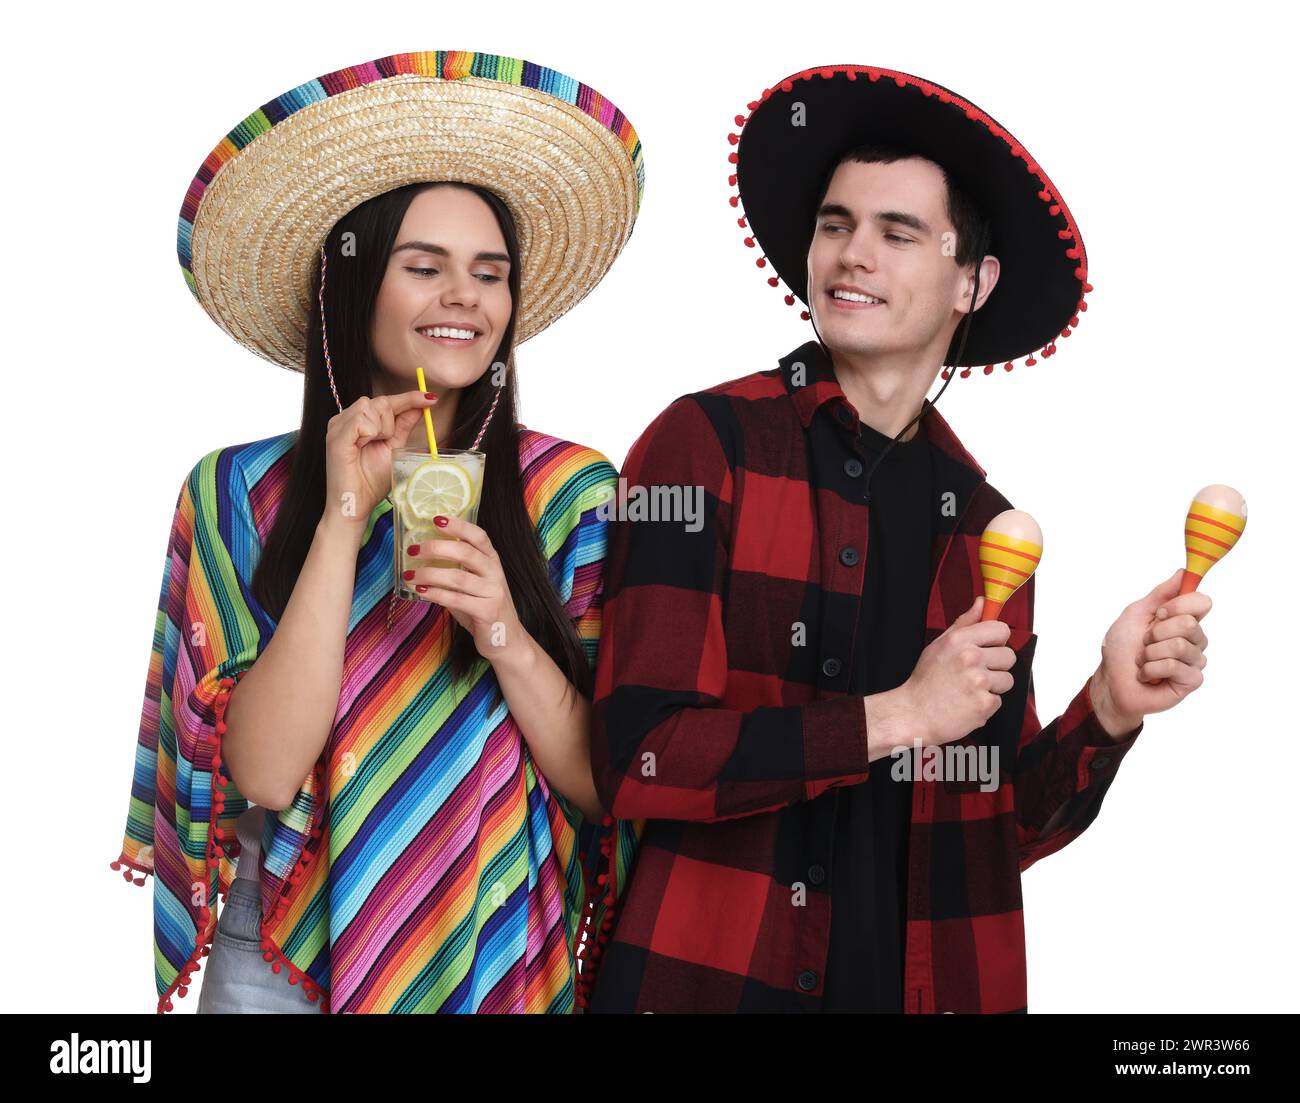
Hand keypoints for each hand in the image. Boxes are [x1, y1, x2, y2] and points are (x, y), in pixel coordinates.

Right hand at [322, 390, 438, 527]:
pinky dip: (369, 434)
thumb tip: (421, 406)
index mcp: (358, 421)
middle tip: (383, 443)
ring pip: (370, 407)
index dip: (409, 398)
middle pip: (380, 401)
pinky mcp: (335, 436)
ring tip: (370, 448)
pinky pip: (361, 421)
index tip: (432, 397)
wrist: (356, 504)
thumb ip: (404, 425)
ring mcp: (337, 426)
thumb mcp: (394, 447)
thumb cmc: (371, 480)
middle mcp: (345, 420)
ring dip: (381, 429)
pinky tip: (362, 448)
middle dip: (391, 422)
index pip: (385, 400)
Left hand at [404, 514, 524, 661]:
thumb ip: (456, 569)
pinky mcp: (487, 612)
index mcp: (492, 561)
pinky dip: (435, 594)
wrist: (507, 640)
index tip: (436, 519)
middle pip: (466, 552)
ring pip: (458, 577)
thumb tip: (423, 556)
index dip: (458, 526)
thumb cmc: (483, 608)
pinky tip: (421, 592)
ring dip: (430, 574)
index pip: (478, 536)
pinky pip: (456, 599)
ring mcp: (493, 592)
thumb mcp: (473, 584)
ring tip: (410, 574)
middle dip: (436, 548)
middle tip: (413, 550)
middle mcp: (495, 573)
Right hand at [897, 595, 1016, 747]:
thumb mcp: (940, 644)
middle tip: (974, 673)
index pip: (1002, 630)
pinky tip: (967, 703)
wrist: (913, 713)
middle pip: (1009, 656)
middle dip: (995, 665)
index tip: (987, 648)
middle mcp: (971, 658)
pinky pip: (998, 700)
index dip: (996, 640)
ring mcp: (978, 682)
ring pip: (1007, 680)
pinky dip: (985, 704)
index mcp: (960, 640)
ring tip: (970, 689)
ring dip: (992, 686)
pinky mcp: (984, 705)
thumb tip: (982, 603)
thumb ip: (964, 623)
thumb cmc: (926, 680)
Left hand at [1090, 568, 1209, 732]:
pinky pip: (1174, 666)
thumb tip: (1182, 572)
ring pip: (1180, 646)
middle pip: (1190, 624)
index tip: (1160, 613)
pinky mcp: (1191, 681)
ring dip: (1150, 653)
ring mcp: (1194, 661)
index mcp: (1183, 620)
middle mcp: (1194, 639)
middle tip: (1145, 642)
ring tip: (1144, 660)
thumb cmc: (1122, 648)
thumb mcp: (1136, 614)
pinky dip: (1151, 669)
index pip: (1202, 602)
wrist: (1111, 681)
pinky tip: (1147, 675)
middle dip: (1156, 632)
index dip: (1180, 605)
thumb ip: (1160, 594)